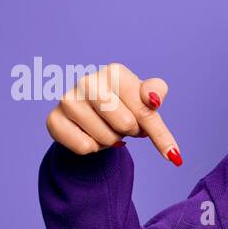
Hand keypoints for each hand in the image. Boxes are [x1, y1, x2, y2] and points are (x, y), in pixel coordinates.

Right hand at [44, 62, 181, 165]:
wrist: (90, 112)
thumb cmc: (124, 103)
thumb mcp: (145, 98)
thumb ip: (156, 93)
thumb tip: (154, 101)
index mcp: (115, 72)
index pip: (145, 111)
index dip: (160, 136)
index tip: (173, 156)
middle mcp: (88, 81)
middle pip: (126, 125)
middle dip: (131, 132)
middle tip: (125, 125)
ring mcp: (68, 100)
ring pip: (106, 139)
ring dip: (111, 141)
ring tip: (106, 127)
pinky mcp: (54, 120)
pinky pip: (85, 148)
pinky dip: (93, 148)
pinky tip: (89, 133)